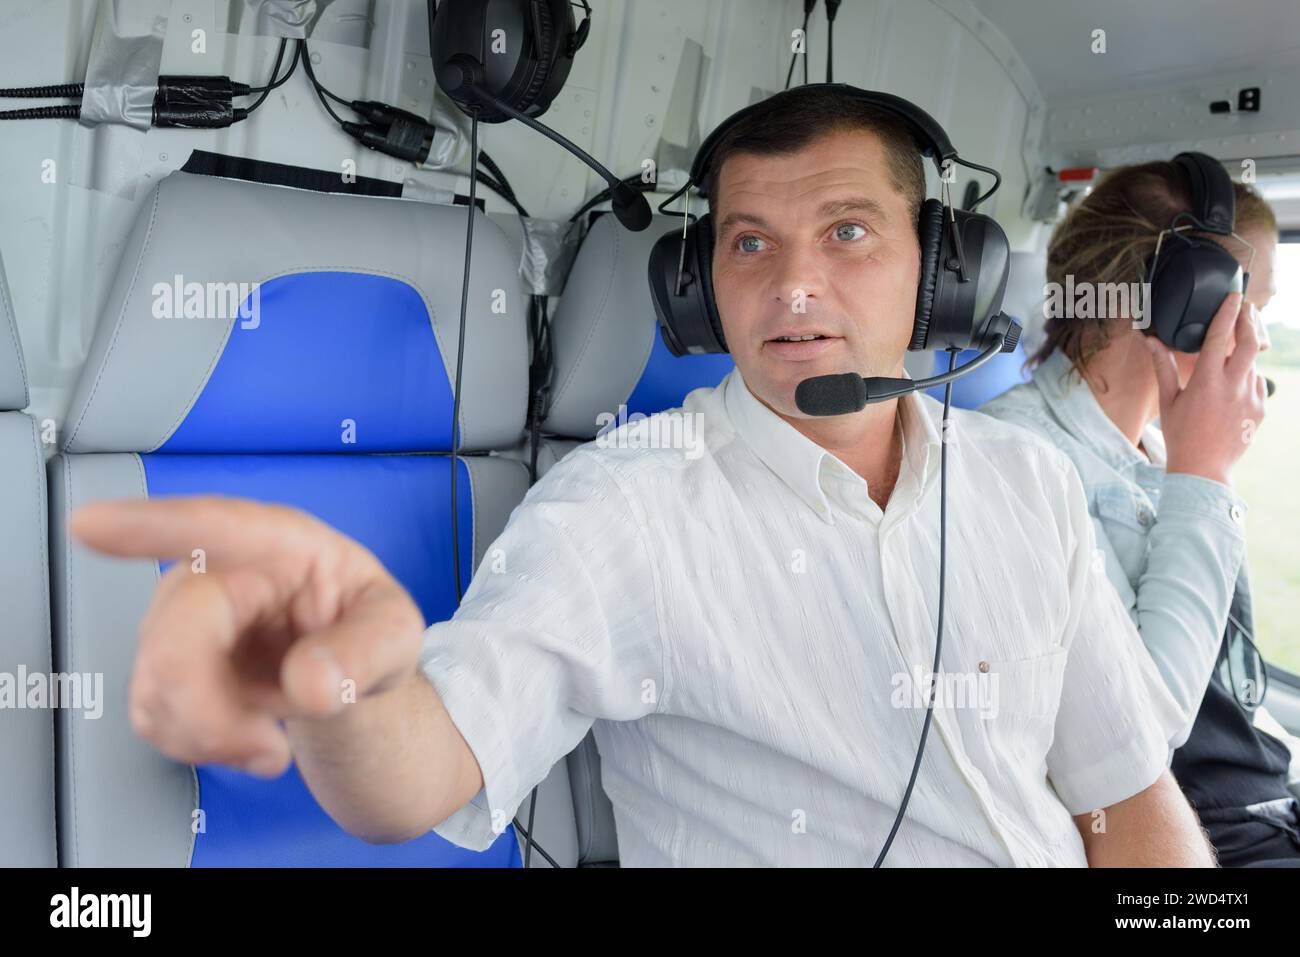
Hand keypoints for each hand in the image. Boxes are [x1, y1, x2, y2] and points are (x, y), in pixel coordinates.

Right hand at [71, 497, 425, 777]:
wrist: (348, 668)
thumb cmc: (367, 628)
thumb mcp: (396, 635)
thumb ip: (366, 652)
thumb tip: (312, 683)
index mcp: (281, 544)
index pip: (211, 526)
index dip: (149, 526)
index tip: (90, 525)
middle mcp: (221, 571)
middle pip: (176, 633)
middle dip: (211, 710)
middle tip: (268, 748)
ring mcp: (184, 616)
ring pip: (155, 683)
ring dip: (210, 735)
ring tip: (270, 741)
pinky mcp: (166, 662)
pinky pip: (152, 712)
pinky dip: (197, 744)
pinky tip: (241, 737)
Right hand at [1147, 291, 1266, 485]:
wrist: (1204, 469)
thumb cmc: (1181, 435)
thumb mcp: (1168, 401)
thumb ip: (1164, 368)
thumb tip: (1152, 342)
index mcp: (1207, 381)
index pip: (1221, 337)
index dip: (1227, 313)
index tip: (1233, 297)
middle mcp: (1233, 386)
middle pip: (1250, 342)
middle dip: (1249, 321)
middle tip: (1245, 309)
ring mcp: (1250, 398)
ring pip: (1254, 363)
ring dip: (1247, 351)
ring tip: (1237, 345)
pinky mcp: (1260, 409)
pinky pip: (1257, 383)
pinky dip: (1248, 376)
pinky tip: (1235, 382)